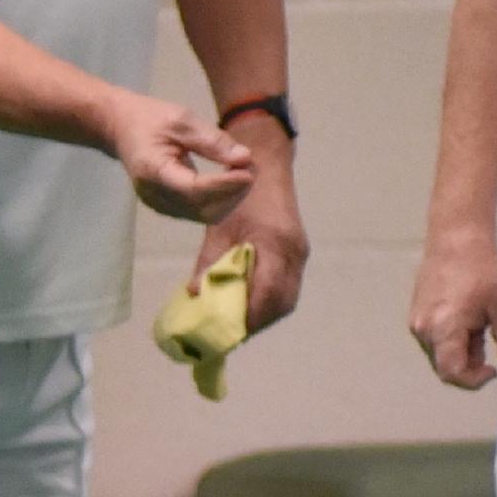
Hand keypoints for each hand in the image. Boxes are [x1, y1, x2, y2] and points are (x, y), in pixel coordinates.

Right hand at [105, 93, 256, 223]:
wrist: (121, 129)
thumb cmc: (149, 119)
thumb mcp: (182, 120)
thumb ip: (212, 140)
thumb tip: (245, 158)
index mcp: (152, 171)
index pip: (193, 189)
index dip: (224, 185)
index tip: (249, 171)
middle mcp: (154, 195)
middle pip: (202, 210)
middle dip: (232, 193)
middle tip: (251, 167)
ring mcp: (160, 205)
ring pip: (204, 215)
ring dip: (230, 198)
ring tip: (244, 172)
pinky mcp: (168, 207)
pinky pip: (200, 212)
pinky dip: (220, 199)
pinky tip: (230, 180)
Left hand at [190, 121, 307, 333]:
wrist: (265, 163)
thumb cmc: (239, 191)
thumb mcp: (218, 227)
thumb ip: (209, 263)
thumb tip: (197, 296)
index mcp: (276, 243)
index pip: (268, 293)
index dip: (247, 317)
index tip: (224, 332)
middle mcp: (295, 252)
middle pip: (282, 303)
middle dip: (255, 323)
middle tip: (227, 333)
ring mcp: (300, 253)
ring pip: (286, 299)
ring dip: (262, 315)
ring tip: (234, 323)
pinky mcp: (297, 253)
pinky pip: (287, 287)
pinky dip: (268, 301)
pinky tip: (246, 304)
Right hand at [410, 221, 496, 389]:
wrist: (455, 240)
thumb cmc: (481, 271)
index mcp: (444, 329)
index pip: (452, 373)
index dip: (473, 381)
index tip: (492, 371)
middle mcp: (424, 330)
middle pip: (443, 367)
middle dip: (468, 368)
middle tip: (489, 354)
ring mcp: (416, 323)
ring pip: (437, 354)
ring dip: (459, 354)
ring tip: (480, 333)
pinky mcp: (415, 316)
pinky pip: (432, 340)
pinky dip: (450, 341)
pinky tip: (467, 323)